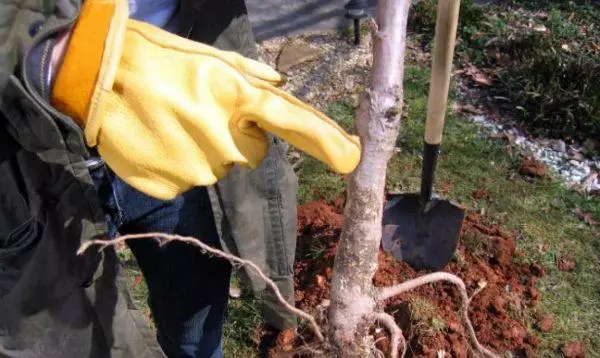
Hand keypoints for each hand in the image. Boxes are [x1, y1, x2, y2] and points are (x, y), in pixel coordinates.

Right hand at [51, 0, 360, 199]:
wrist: (91, 79)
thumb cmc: (152, 57)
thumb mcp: (203, 54)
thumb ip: (248, 74)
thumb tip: (279, 86)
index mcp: (234, 96)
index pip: (292, 122)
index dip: (326, 140)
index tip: (352, 157)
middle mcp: (222, 138)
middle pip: (253, 153)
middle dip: (238, 137)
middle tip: (201, 112)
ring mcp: (196, 167)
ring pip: (219, 167)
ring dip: (205, 150)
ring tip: (172, 121)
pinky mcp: (171, 186)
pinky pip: (189, 180)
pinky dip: (179, 164)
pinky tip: (158, 140)